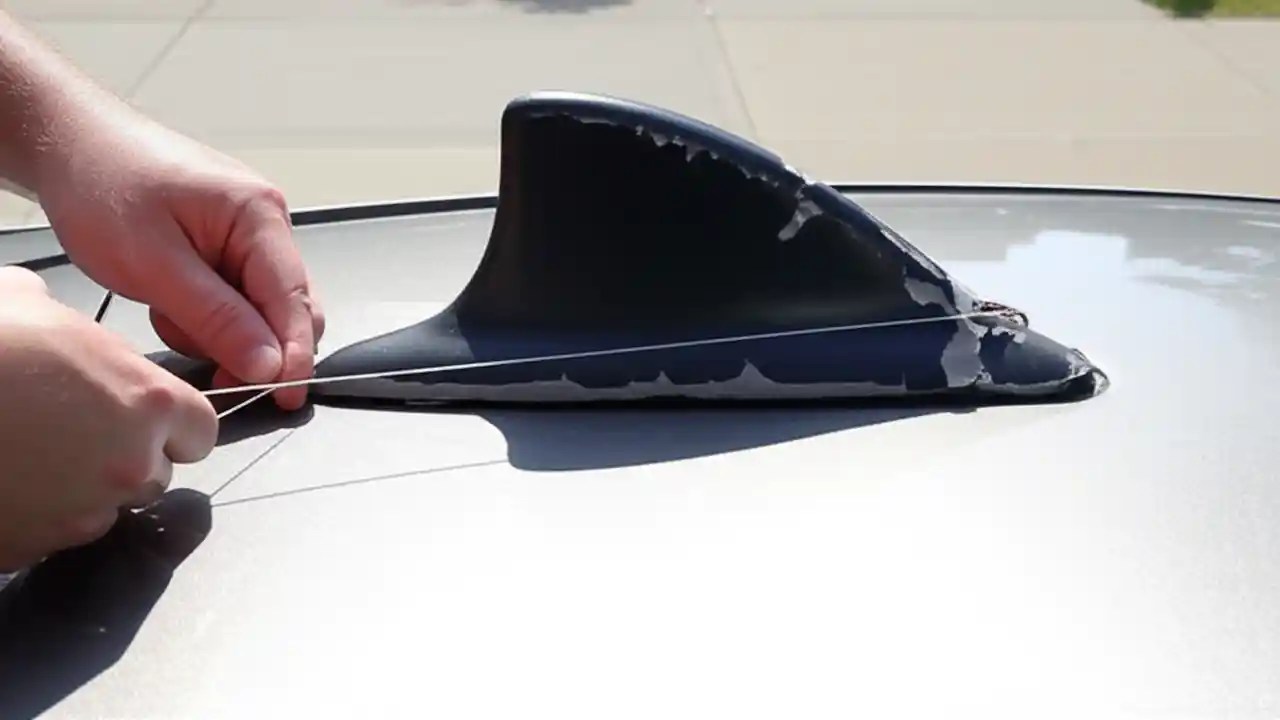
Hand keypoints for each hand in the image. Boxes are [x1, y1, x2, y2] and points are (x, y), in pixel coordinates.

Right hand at [0, 267, 217, 571]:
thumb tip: (59, 321)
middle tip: (71, 428)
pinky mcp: (34, 546)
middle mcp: (129, 466)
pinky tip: (6, 475)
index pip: (201, 431)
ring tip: (28, 449)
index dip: (173, 424)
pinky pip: (51, 532)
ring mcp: (82, 514)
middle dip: (125, 456)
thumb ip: (74, 326)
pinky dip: (34, 512)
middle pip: (156, 474)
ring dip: (79, 488)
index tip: (147, 417)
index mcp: (147, 403)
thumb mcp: (27, 301)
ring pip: (104, 508)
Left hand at [34, 106, 324, 410]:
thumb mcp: (153, 263)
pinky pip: (235, 296)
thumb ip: (216, 317)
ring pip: (258, 308)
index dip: (293, 354)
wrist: (69, 142)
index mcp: (258, 214)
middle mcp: (265, 222)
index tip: (286, 396)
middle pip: (287, 308)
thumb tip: (267, 363)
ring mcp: (247, 233)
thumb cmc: (102, 182)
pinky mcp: (226, 243)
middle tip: (214, 373)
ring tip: (165, 309)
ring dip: (219, 329)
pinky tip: (170, 300)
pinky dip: (207, 314)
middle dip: (253, 346)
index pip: (293, 299)